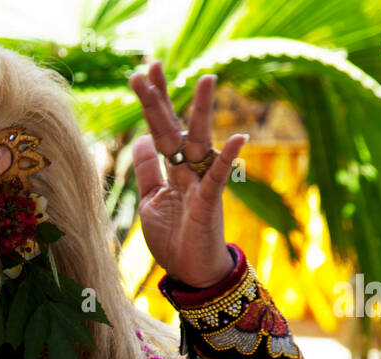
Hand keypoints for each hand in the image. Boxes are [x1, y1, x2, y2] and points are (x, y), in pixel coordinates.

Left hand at [128, 64, 247, 288]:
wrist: (192, 273)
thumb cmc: (173, 238)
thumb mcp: (149, 201)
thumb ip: (147, 171)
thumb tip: (142, 140)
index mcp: (171, 169)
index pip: (159, 129)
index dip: (151, 103)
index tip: (141, 74)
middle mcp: (187, 169)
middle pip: (173, 126)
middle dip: (161, 98)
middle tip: (151, 64)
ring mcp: (200, 183)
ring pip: (200, 142)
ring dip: (201, 112)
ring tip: (206, 80)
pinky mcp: (210, 203)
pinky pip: (219, 177)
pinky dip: (229, 158)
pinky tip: (239, 137)